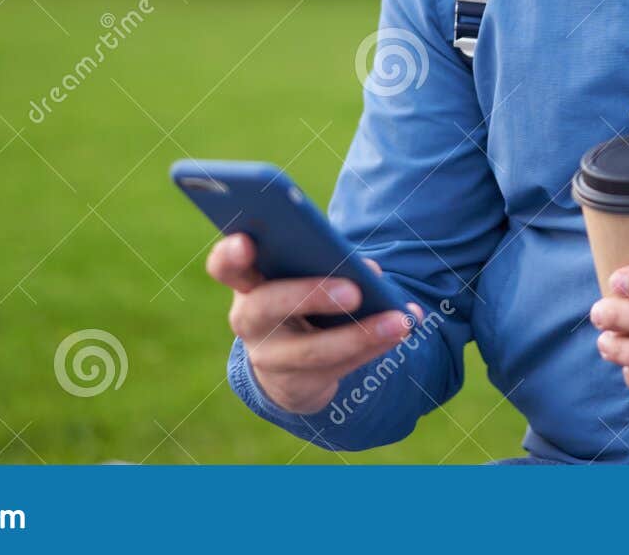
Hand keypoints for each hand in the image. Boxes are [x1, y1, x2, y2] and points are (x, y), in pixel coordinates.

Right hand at [207, 233, 421, 414]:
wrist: (291, 364)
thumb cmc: (302, 298)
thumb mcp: (305, 275)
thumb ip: (328, 262)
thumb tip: (368, 270)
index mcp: (248, 281)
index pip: (225, 266)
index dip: (230, 255)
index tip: (246, 242)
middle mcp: (249, 320)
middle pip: (267, 306)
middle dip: (311, 296)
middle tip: (354, 291)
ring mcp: (269, 358)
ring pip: (312, 351)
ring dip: (361, 334)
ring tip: (399, 321)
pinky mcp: (298, 386)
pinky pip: (339, 368)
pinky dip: (375, 346)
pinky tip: (402, 329)